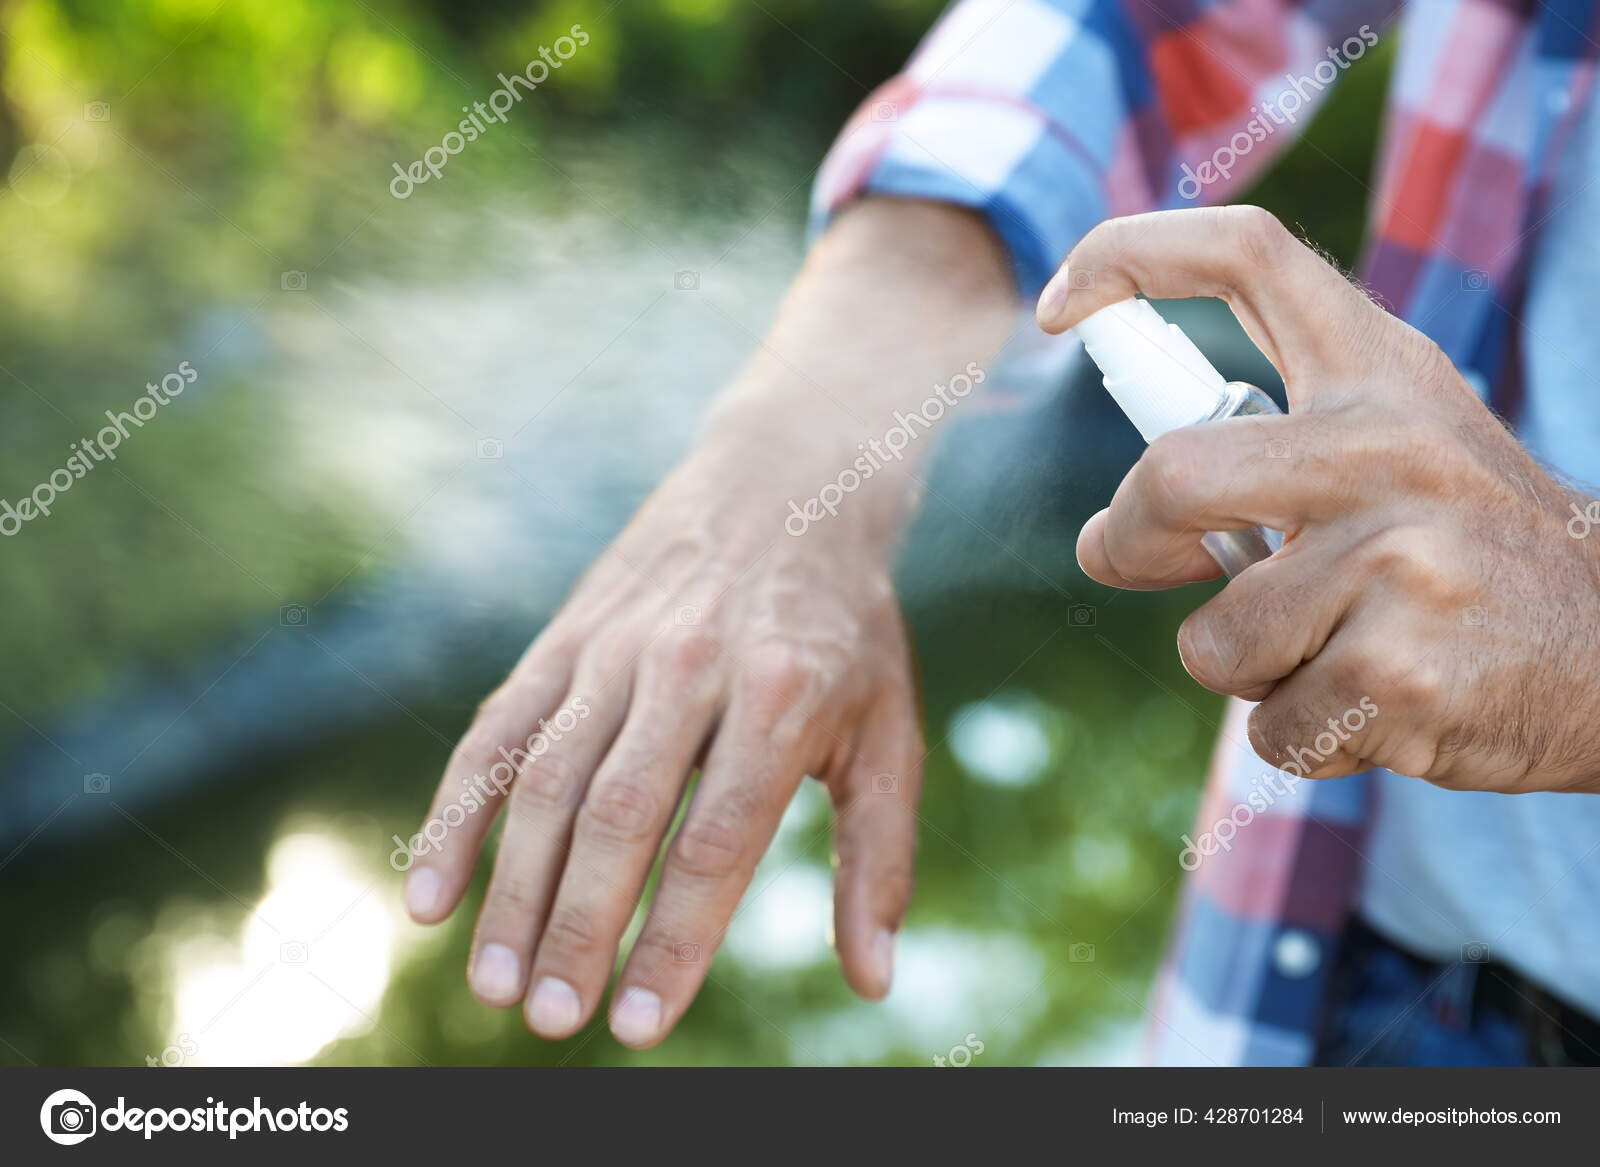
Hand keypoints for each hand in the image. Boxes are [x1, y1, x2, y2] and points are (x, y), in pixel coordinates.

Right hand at [401, 442, 921, 1046]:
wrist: (786, 482)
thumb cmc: (845, 629)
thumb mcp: (889, 730)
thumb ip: (881, 857)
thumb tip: (875, 981)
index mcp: (781, 696)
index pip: (715, 842)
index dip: (673, 939)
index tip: (639, 1024)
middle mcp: (689, 668)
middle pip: (618, 816)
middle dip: (577, 928)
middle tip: (549, 1021)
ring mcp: (615, 649)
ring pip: (546, 781)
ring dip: (512, 889)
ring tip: (496, 985)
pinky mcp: (564, 638)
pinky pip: (497, 732)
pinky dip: (456, 814)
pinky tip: (430, 895)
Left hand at [1037, 205, 1599, 792]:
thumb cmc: (1484, 558)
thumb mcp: (1408, 455)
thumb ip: (1277, 460)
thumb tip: (1115, 532)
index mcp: (1384, 377)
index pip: (1249, 257)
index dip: (1132, 254)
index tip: (1060, 305)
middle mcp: (1389, 448)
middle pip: (1175, 476)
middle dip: (1130, 537)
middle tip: (1132, 559)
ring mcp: (1398, 559)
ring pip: (1216, 639)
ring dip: (1250, 670)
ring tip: (1345, 651)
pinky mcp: (1396, 670)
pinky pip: (1271, 726)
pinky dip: (1304, 736)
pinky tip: (1384, 707)